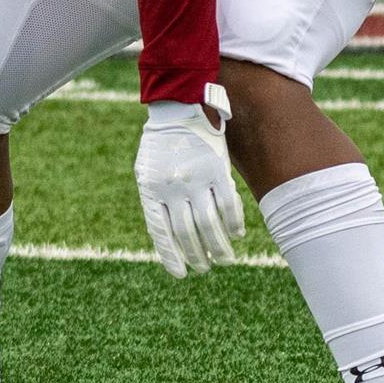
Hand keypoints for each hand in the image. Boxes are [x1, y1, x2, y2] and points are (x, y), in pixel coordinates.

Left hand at [134, 85, 244, 278]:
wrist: (177, 108)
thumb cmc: (159, 144)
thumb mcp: (146, 172)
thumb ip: (155, 201)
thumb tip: (166, 236)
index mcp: (151, 190)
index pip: (161, 232)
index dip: (171, 256)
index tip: (180, 274)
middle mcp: (173, 188)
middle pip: (188, 233)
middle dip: (197, 255)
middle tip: (204, 268)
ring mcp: (196, 180)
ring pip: (210, 224)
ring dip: (218, 246)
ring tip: (223, 260)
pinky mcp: (217, 170)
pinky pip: (228, 204)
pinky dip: (233, 222)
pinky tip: (237, 235)